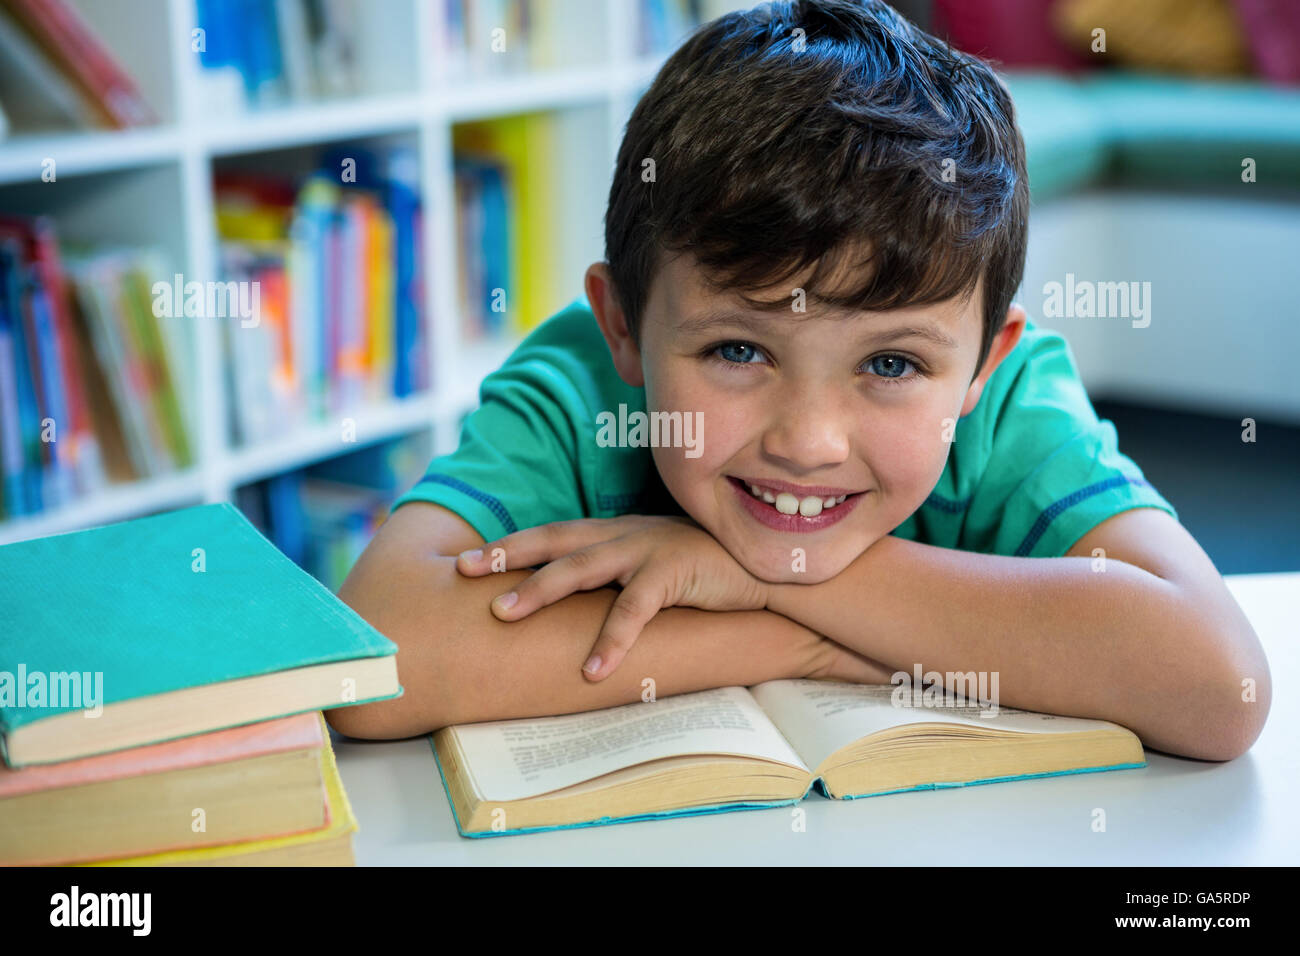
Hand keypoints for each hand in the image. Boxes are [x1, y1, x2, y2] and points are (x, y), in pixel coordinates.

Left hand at [456, 515, 769, 680]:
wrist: (766, 566)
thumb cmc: (706, 570)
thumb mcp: (653, 566)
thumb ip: (617, 576)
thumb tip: (576, 603)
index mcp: (616, 531)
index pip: (553, 534)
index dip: (510, 544)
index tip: (467, 559)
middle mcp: (624, 533)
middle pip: (554, 540)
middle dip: (506, 554)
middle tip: (464, 571)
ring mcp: (647, 549)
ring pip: (581, 567)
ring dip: (539, 588)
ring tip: (502, 614)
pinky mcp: (673, 573)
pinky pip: (633, 610)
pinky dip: (611, 640)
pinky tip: (591, 670)